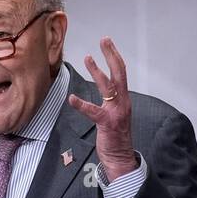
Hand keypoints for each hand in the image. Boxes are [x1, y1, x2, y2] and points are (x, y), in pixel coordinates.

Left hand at [67, 37, 136, 180]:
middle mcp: (123, 102)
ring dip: (97, 71)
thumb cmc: (115, 138)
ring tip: (87, 57)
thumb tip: (104, 92)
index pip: (121, 73)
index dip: (114, 56)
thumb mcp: (114, 115)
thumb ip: (110, 102)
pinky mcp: (107, 123)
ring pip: (108, 87)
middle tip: (104, 40)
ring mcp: (116, 112)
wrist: (120, 158)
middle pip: (119, 73)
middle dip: (111, 55)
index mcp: (123, 99)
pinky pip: (93, 111)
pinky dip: (82, 104)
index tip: (107, 43)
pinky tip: (72, 98)